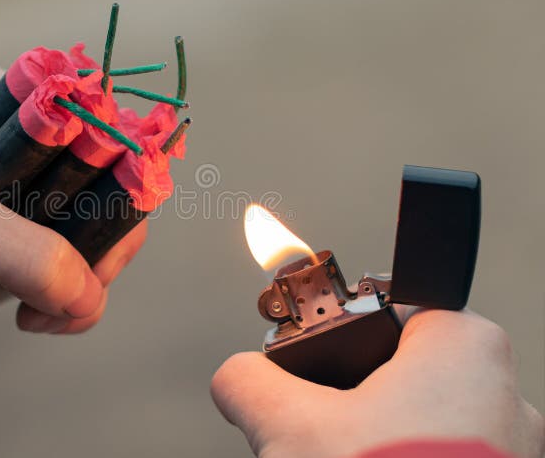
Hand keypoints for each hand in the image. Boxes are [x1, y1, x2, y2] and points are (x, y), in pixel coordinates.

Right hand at [211, 309, 544, 457]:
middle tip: (318, 420)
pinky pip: (448, 456)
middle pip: (404, 368)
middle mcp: (503, 394)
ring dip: (380, 434)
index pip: (390, 305)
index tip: (312, 349)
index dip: (340, 322)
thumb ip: (250, 381)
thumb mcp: (291, 428)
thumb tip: (234, 377)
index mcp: (463, 348)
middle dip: (354, 392)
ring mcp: (513, 450)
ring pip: (426, 420)